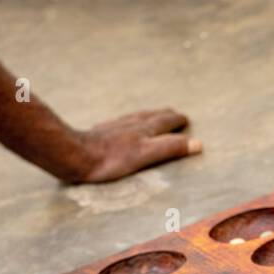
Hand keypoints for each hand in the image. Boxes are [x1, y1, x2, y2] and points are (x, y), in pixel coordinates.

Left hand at [62, 108, 201, 183]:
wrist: (75, 155)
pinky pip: (120, 124)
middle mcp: (130, 124)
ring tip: (152, 117)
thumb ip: (171, 148)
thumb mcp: (146, 154)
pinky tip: (122, 127)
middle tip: (173, 114)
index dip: (177, 121)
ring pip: (135, 118)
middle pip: (151, 116)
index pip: (166, 121)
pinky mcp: (99, 133)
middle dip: (164, 115)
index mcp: (144, 128)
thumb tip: (198, 144)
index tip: (186, 119)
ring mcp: (114, 127)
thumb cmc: (111, 159)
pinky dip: (128, 123)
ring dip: (147, 117)